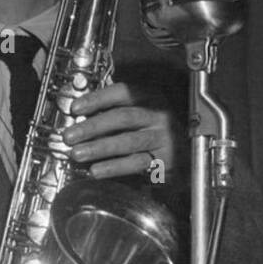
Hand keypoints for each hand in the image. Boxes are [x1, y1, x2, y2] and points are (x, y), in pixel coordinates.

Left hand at [62, 81, 177, 180]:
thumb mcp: (142, 113)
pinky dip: (113, 167)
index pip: (122, 93)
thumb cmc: (157, 130)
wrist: (192, 153)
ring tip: (77, 153)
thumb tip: (80, 118)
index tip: (76, 108)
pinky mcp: (165, 161)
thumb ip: (115, 111)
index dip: (97, 99)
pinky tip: (96, 170)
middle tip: (69, 135)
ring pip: (127, 141)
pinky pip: (136, 163)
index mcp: (151, 98)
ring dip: (99, 148)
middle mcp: (159, 116)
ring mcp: (163, 139)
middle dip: (92, 127)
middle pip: (122, 118)